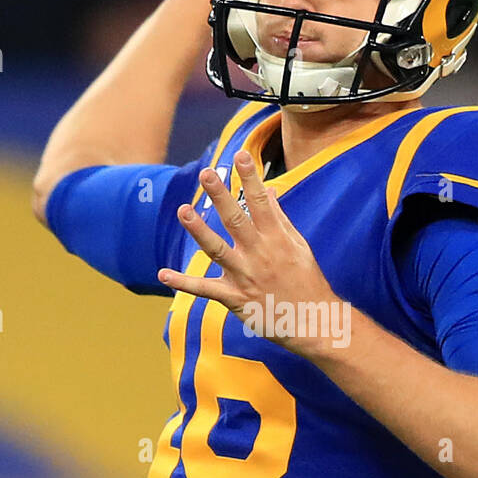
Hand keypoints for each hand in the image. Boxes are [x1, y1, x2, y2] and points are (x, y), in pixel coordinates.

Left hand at [157, 150, 348, 358]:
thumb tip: (269, 190)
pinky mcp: (236, 299)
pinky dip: (184, 283)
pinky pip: (206, 290)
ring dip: (199, 230)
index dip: (251, 178)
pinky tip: (163, 274)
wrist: (314, 322)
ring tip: (183, 210)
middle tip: (207, 173)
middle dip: (221, 195)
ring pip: (218, 250)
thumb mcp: (298, 245)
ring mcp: (246, 277)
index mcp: (277, 239)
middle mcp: (260, 254)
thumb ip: (279, 218)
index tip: (241, 154)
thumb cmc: (307, 281)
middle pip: (237, 220)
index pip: (262, 202)